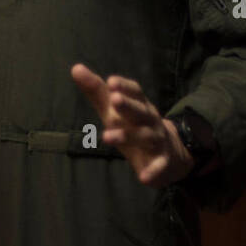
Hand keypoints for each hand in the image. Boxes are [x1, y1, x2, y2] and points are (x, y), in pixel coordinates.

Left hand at [71, 63, 193, 187]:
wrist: (169, 154)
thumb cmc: (134, 126)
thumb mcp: (114, 110)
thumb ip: (97, 91)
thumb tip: (76, 68)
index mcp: (140, 105)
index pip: (136, 92)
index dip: (124, 86)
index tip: (110, 81)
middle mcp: (150, 120)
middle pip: (140, 111)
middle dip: (128, 106)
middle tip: (114, 100)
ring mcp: (157, 140)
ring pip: (145, 136)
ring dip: (128, 136)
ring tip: (107, 137)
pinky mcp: (161, 162)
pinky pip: (158, 167)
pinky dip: (153, 171)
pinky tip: (143, 177)